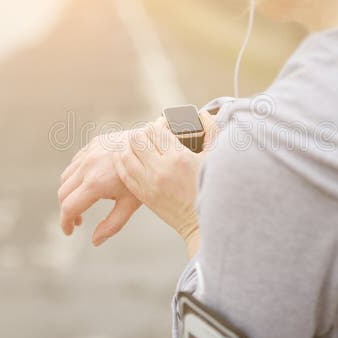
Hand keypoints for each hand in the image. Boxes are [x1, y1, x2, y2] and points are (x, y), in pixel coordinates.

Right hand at [58, 131, 141, 241]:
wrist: (154, 145)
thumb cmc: (146, 177)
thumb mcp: (130, 204)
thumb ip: (112, 224)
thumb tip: (95, 241)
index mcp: (96, 183)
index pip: (69, 208)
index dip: (66, 223)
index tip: (69, 232)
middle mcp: (87, 165)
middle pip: (63, 193)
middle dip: (67, 210)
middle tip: (78, 221)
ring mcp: (89, 152)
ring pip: (66, 177)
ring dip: (69, 193)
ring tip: (82, 203)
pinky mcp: (93, 143)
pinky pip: (75, 163)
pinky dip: (75, 176)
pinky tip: (87, 184)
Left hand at [112, 111, 217, 244]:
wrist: (203, 223)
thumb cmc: (213, 189)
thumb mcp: (215, 158)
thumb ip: (212, 131)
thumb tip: (203, 114)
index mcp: (179, 157)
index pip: (154, 130)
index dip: (156, 126)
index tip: (161, 128)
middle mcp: (160, 169)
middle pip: (136, 141)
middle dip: (141, 135)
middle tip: (148, 137)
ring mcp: (149, 184)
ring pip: (125, 156)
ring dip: (128, 147)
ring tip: (136, 146)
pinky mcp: (143, 196)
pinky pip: (124, 174)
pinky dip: (122, 163)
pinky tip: (127, 158)